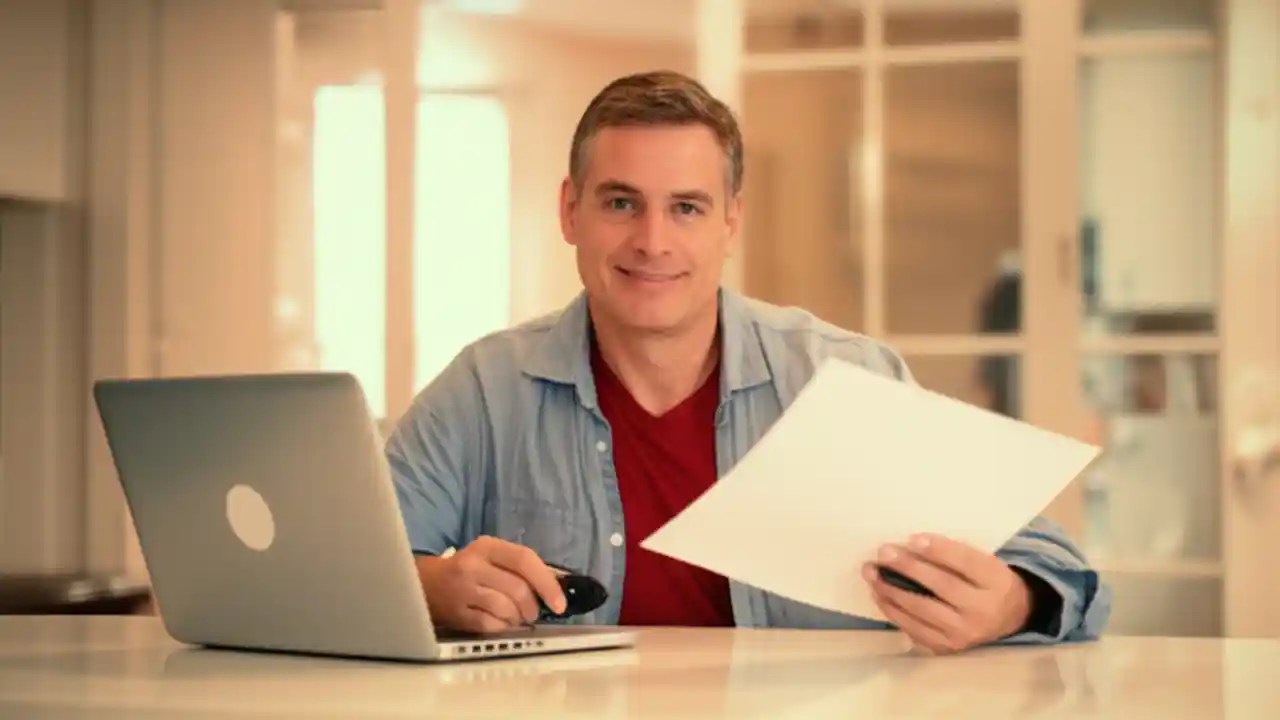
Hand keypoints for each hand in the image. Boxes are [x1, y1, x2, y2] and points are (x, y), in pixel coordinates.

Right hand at [417, 536, 567, 633]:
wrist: (426, 583)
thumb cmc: (468, 569)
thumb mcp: (491, 557)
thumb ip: (519, 567)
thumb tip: (554, 587)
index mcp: (487, 547)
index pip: (524, 560)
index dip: (546, 583)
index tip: (560, 603)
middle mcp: (473, 566)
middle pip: (517, 589)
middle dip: (533, 607)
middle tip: (533, 613)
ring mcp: (463, 591)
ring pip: (505, 609)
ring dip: (519, 618)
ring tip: (517, 617)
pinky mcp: (456, 613)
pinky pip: (491, 625)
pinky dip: (503, 627)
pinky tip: (501, 623)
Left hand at [863, 534, 1031, 654]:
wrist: (1010, 616)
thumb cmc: (989, 580)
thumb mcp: (984, 561)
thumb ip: (954, 555)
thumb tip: (911, 545)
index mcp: (996, 581)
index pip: (966, 563)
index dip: (939, 550)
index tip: (912, 538)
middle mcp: (982, 611)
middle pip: (941, 586)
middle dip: (908, 568)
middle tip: (883, 553)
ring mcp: (963, 634)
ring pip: (922, 610)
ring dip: (891, 590)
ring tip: (871, 573)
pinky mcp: (947, 647)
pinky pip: (914, 629)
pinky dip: (893, 611)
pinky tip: (879, 595)